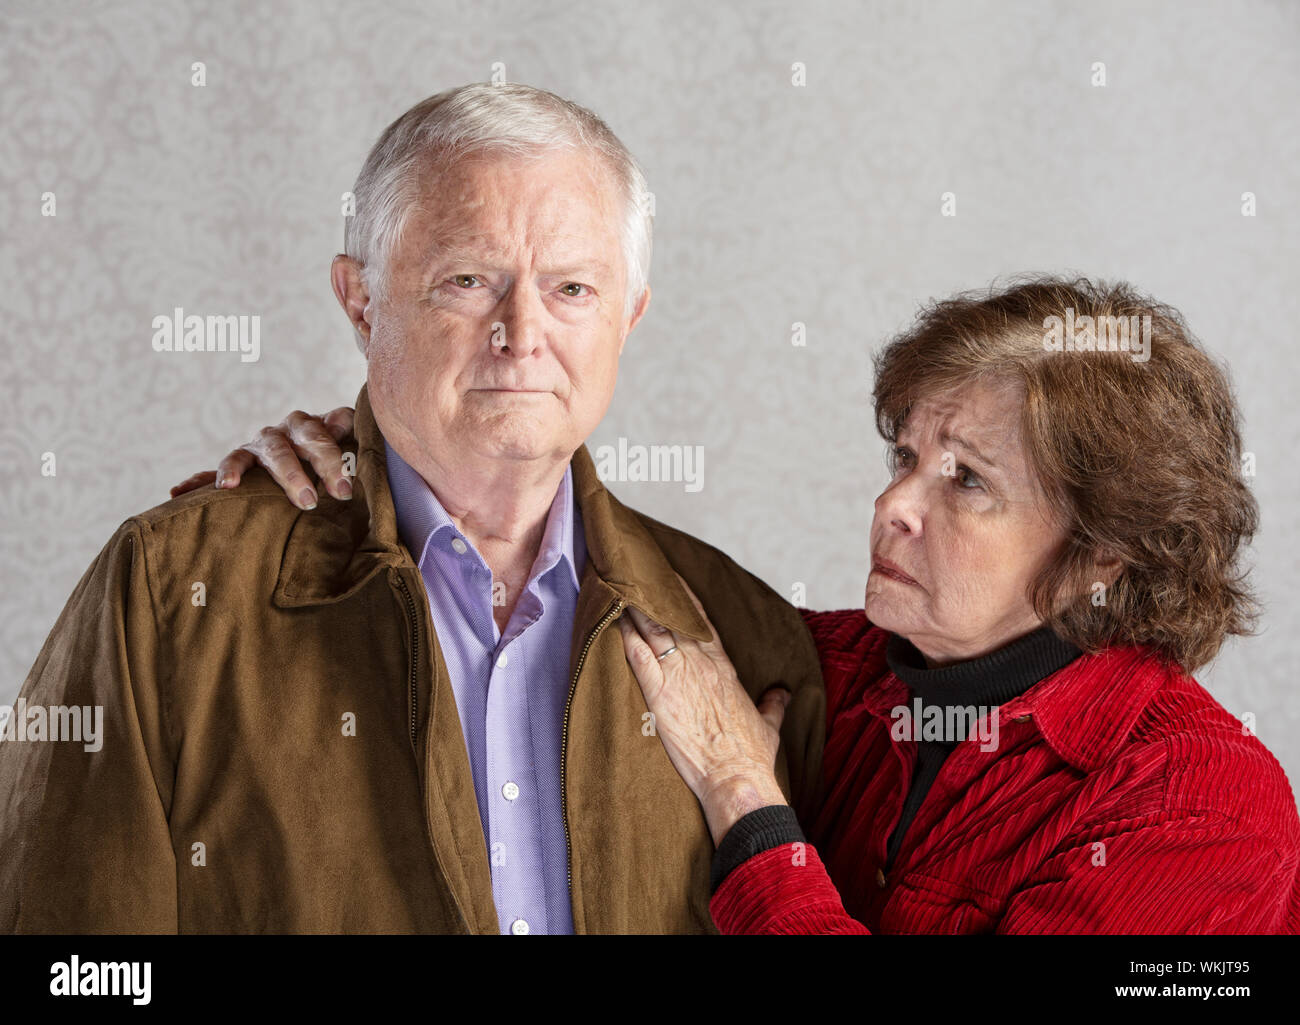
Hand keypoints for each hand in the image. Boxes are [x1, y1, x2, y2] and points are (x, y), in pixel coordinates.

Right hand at [168, 407, 355, 509]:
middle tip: (308, 501)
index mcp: (307, 426)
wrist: (323, 446)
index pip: (317, 438)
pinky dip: (195, 481)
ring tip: (226, 485)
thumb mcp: (349, 438)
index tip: (343, 490)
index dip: (330, 462)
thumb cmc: (340, 449)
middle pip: (281, 449)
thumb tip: (344, 421)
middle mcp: (278, 434)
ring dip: (234, 470)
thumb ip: (347, 428)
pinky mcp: (237, 465)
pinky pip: (212, 472)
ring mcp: (254, 449)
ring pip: (242, 455)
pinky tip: (176, 492)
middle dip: (293, 475)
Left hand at [618, 573, 791, 845]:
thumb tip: (782, 693)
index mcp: (724, 669)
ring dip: (636, 610)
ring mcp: (679, 677)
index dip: (686, 602)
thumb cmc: (751, 756)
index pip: (702, 625)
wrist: (735, 777)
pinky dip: (626, 637)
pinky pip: (638, 658)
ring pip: (654, 632)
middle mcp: (701, 666)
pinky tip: (614, 622)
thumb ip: (773, 704)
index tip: (673, 582)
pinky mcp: (659, 696)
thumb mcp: (769, 725)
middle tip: (639, 576)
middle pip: (673, 620)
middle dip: (656, 598)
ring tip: (621, 588)